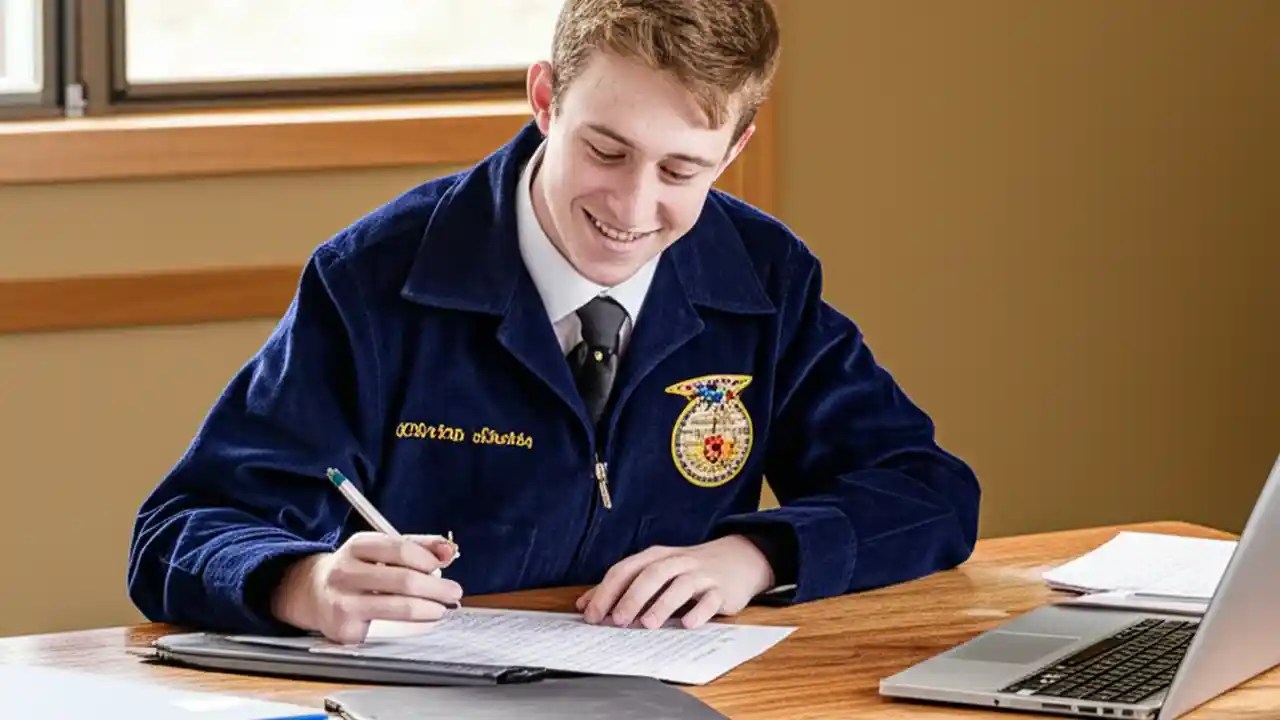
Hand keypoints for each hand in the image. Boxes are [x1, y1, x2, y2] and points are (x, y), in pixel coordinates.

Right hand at [269, 532, 461, 643]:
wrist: (313, 594)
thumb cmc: (359, 569)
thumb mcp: (381, 549)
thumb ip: (418, 546)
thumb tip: (449, 551)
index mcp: (357, 546)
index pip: (400, 548)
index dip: (426, 558)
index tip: (442, 566)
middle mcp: (346, 572)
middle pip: (402, 580)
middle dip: (436, 588)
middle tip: (454, 592)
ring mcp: (343, 602)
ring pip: (397, 607)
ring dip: (429, 609)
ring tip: (442, 609)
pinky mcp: (345, 630)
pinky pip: (389, 630)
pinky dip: (413, 627)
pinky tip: (424, 622)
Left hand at [575, 534, 773, 629]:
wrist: (737, 559)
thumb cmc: (688, 569)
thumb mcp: (655, 571)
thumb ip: (621, 587)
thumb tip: (585, 605)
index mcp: (656, 556)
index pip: (626, 569)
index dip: (607, 591)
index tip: (592, 615)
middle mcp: (678, 562)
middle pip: (652, 574)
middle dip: (632, 597)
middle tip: (617, 621)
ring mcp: (701, 575)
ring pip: (680, 585)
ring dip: (662, 604)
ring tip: (647, 624)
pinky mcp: (721, 590)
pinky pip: (710, 600)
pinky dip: (698, 611)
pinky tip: (688, 624)